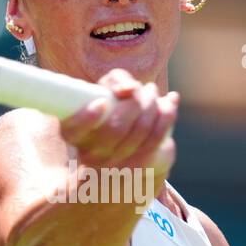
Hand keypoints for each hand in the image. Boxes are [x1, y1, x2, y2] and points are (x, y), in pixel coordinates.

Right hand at [59, 68, 177, 180]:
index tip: (101, 103)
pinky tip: (171, 100)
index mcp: (75, 134)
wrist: (125, 146)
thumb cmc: (110, 108)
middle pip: (116, 128)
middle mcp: (92, 154)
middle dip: (134, 103)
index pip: (74, 130)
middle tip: (139, 88)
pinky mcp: (141, 164)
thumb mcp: (104, 91)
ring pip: (140, 130)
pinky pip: (157, 138)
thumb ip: (114, 81)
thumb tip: (129, 89)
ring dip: (151, 103)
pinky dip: (167, 114)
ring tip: (151, 90)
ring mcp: (116, 164)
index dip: (87, 118)